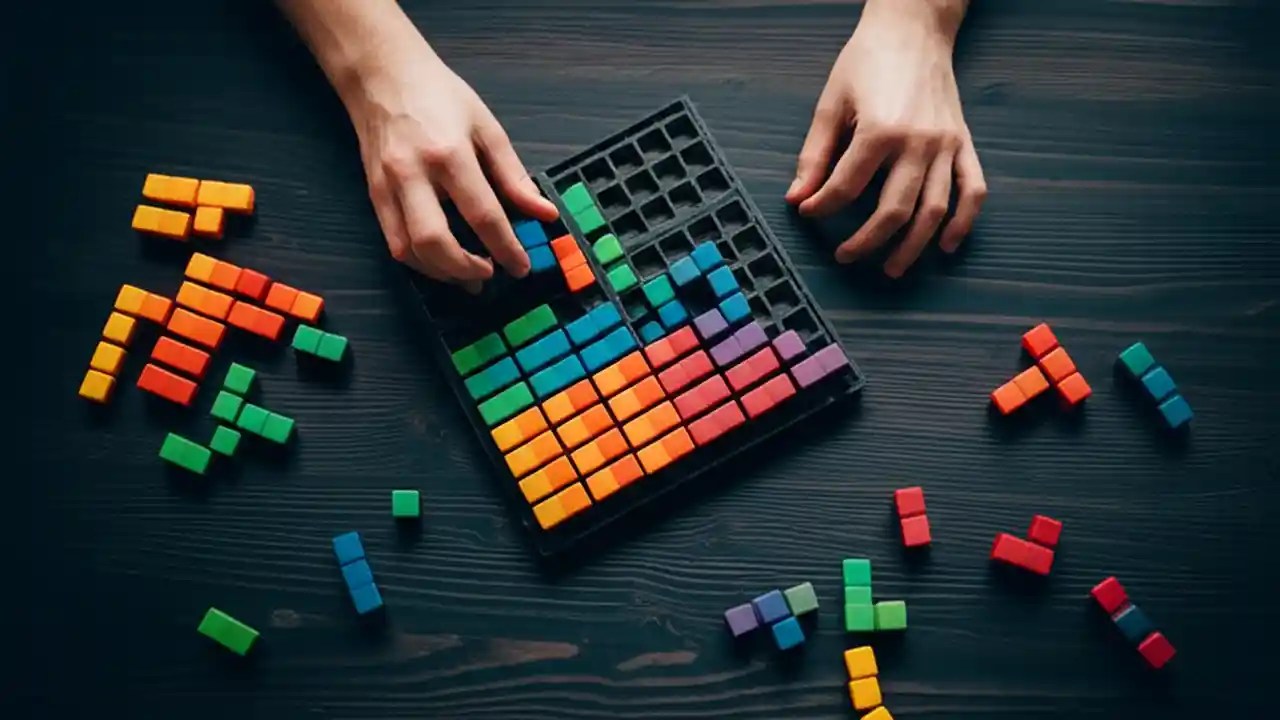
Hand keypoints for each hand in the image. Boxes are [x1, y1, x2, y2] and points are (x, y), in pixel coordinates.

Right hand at [346, 37, 557, 289]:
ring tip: (468, 276)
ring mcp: (388, 186)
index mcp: (449, 154)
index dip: (506, 248)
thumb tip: (544, 213)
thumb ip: (515, 175)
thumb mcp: (486, 127)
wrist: (382, 75)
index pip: (482, 214)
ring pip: (409, 250)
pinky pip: (393, 242)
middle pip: (436, 241)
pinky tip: (441, 263)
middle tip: (489, 274)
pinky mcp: (373, 194)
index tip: (521, 267)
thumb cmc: (438, 95)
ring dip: (441, 273)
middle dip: (466, 269)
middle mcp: (413, 173)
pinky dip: (419, 262)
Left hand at [786, 0, 985, 277]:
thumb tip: (797, 198)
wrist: (913, 29)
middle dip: (866, 241)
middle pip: (894, 210)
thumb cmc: (867, 61)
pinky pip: (972, 189)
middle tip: (845, 256)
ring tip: (891, 268)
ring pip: (934, 210)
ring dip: (913, 246)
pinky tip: (945, 245)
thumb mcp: (831, 104)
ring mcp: (946, 145)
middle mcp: (918, 142)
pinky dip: (964, 221)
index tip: (808, 213)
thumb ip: (815, 156)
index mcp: (880, 130)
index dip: (823, 206)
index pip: (847, 188)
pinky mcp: (964, 142)